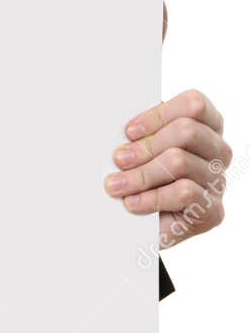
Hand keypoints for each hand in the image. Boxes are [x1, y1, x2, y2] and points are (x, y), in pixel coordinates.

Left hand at [106, 87, 230, 248]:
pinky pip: (184, 193)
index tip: (128, 132)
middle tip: (118, 159)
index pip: (195, 105)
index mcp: (205, 127)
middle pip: (188, 131)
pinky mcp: (212, 211)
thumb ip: (136, 134)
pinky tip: (132, 203)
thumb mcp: (134, 150)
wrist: (135, 227)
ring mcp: (218, 182)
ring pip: (179, 162)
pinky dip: (151, 197)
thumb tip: (117, 127)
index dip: (158, 115)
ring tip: (114, 186)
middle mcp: (217, 152)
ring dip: (139, 174)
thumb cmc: (135, 179)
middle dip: (145, 145)